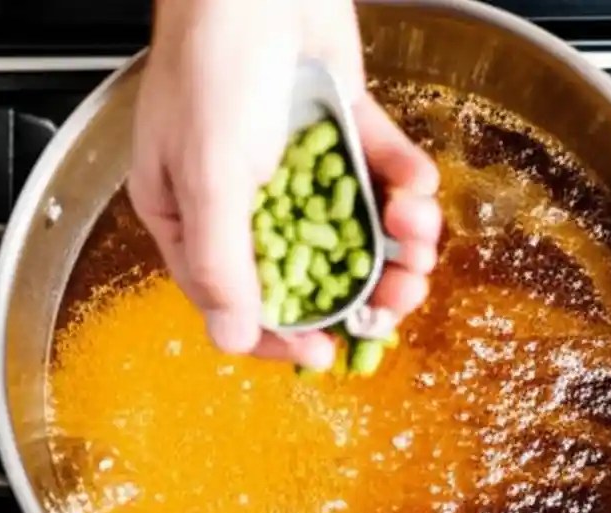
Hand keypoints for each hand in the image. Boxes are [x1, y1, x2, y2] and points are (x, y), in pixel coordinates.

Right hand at [128, 0, 440, 369]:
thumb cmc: (215, 63)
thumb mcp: (210, 177)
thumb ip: (223, 263)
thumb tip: (232, 339)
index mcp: (192, 213)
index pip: (236, 296)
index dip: (284, 331)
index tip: (328, 351)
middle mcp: (243, 195)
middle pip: (309, 266)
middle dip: (360, 286)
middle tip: (399, 296)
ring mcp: (294, 161)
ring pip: (352, 223)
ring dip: (393, 235)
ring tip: (417, 234)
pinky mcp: (338, 125)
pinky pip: (377, 167)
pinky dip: (403, 178)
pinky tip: (416, 184)